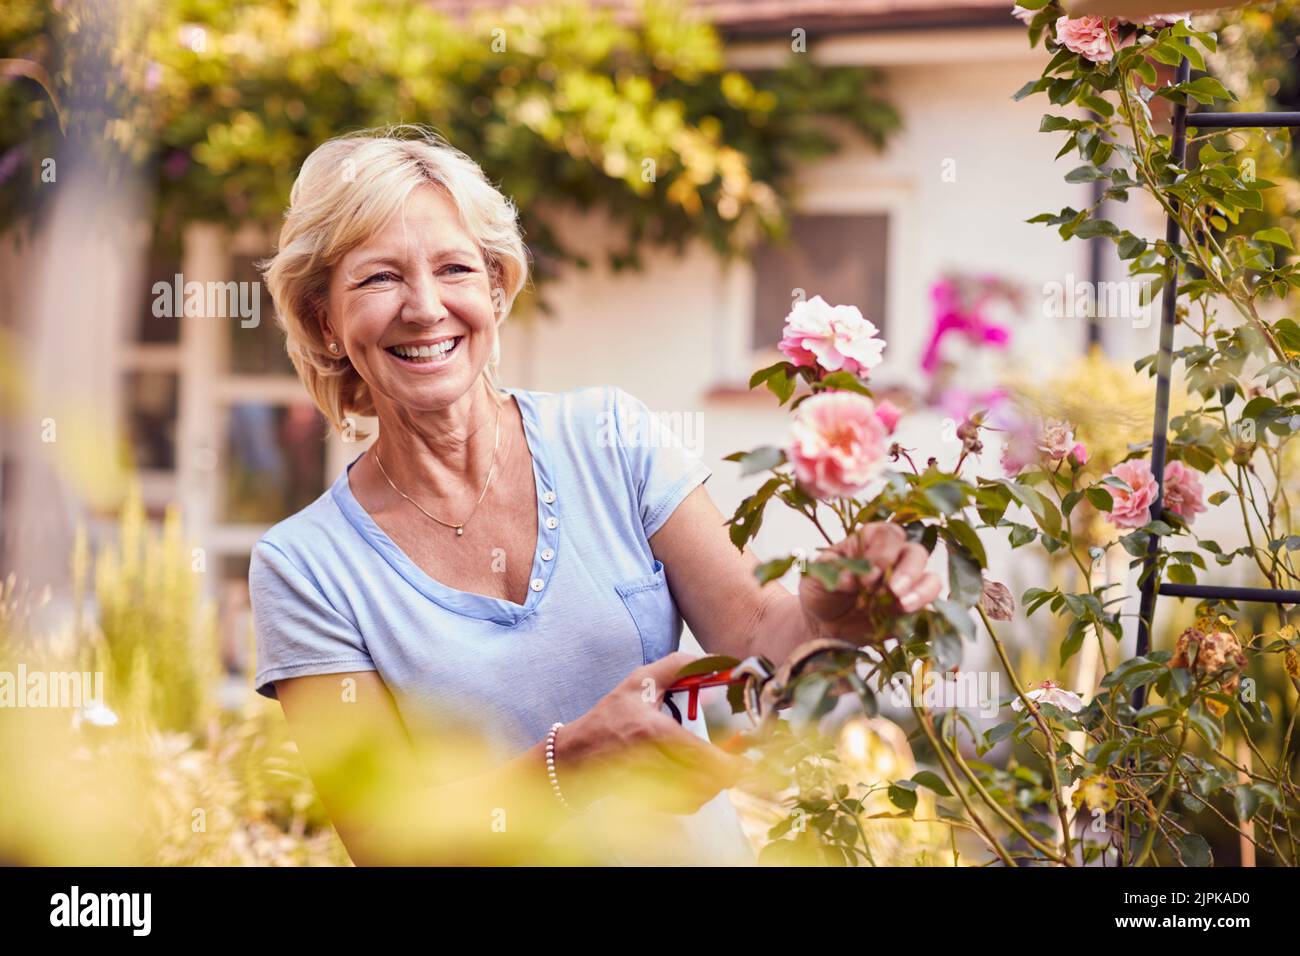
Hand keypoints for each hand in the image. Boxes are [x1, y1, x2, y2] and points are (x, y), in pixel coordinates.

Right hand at [554, 652, 749, 814]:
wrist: (576, 755)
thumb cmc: (608, 718)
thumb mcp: (639, 682)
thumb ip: (676, 666)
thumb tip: (712, 660)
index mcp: (654, 732)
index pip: (703, 756)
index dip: (730, 764)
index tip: (744, 762)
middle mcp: (653, 763)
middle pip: (707, 782)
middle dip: (727, 775)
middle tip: (736, 764)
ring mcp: (650, 787)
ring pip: (699, 797)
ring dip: (713, 786)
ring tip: (714, 771)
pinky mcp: (648, 802)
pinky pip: (685, 806)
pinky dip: (696, 797)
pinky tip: (693, 781)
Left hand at [798, 522, 941, 643]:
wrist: (823, 623)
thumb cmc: (821, 590)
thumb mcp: (817, 577)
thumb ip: (833, 573)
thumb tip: (851, 579)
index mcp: (869, 541)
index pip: (889, 535)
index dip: (883, 553)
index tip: (867, 577)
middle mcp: (893, 557)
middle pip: (916, 553)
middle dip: (907, 571)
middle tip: (891, 589)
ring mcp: (906, 583)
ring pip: (930, 578)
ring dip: (919, 591)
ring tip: (900, 605)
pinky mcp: (911, 606)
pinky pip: (929, 604)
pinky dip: (921, 608)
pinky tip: (902, 614)